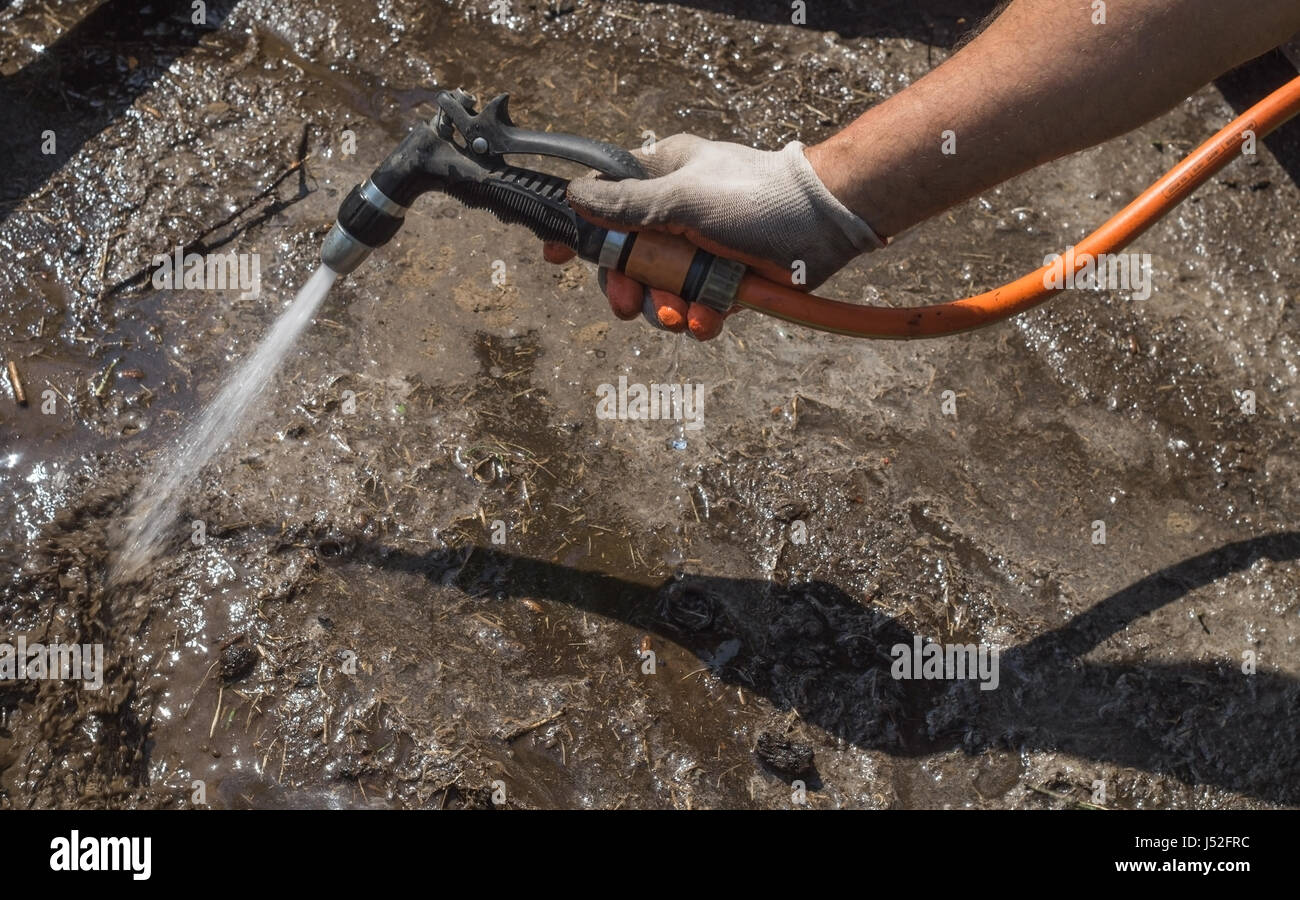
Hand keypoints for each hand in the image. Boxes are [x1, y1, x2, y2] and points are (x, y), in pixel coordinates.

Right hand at [543, 134, 883, 339]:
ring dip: (666, 308)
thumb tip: (573, 196)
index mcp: (660, 175)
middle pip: (626, 258)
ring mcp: (700, 247)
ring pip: (661, 289)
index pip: (602, 200)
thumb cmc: (755, 197)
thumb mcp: (681, 198)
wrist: (824, 226)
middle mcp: (675, 211)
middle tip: (628, 306)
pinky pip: (697, 305)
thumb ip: (626, 205)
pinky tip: (711, 319)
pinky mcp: (724, 278)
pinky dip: (701, 317)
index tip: (553, 254)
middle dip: (628, 287)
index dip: (577, 229)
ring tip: (683, 317)